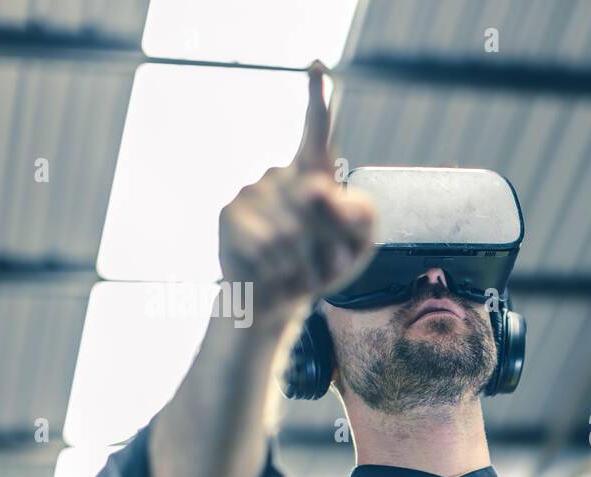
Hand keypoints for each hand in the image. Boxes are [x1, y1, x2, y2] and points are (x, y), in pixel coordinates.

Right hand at [217, 61, 375, 327]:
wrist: (278, 299)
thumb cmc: (322, 265)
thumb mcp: (359, 243)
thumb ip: (360, 215)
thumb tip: (318, 190)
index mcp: (313, 175)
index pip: (317, 132)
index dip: (317, 98)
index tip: (316, 64)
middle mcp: (279, 174)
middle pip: (317, 200)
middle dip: (329, 240)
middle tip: (319, 260)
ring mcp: (252, 191)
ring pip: (290, 229)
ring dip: (302, 261)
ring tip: (294, 268)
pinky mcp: (230, 214)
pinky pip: (265, 245)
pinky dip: (278, 269)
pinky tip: (273, 273)